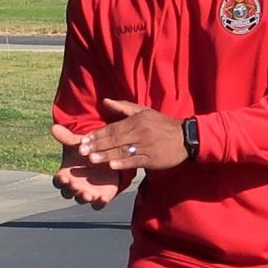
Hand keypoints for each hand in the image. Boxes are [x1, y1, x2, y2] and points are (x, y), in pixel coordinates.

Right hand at [51, 124, 126, 209]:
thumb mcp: (78, 144)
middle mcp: (74, 186)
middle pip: (68, 193)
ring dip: (83, 198)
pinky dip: (99, 203)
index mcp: (66, 175)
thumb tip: (54, 127)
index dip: (59, 181)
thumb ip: (67, 138)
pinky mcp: (100, 197)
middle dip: (71, 190)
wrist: (106, 158)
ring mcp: (87, 193)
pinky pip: (98, 205)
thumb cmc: (87, 151)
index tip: (63, 177)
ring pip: (81, 199)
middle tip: (76, 186)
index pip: (58, 181)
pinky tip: (103, 197)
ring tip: (88, 194)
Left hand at [67, 100, 187, 172]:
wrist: (185, 137)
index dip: (97, 135)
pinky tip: (112, 166)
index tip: (84, 140)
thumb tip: (105, 101)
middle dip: (97, 146)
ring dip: (106, 155)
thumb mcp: (144, 111)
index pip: (113, 128)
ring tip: (92, 159)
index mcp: (137, 120)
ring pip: (123, 151)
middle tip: (82, 151)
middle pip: (115, 139)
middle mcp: (140, 132)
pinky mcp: (153, 159)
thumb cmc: (161, 124)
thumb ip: (123, 107)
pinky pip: (135, 161)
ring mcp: (146, 146)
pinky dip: (124, 164)